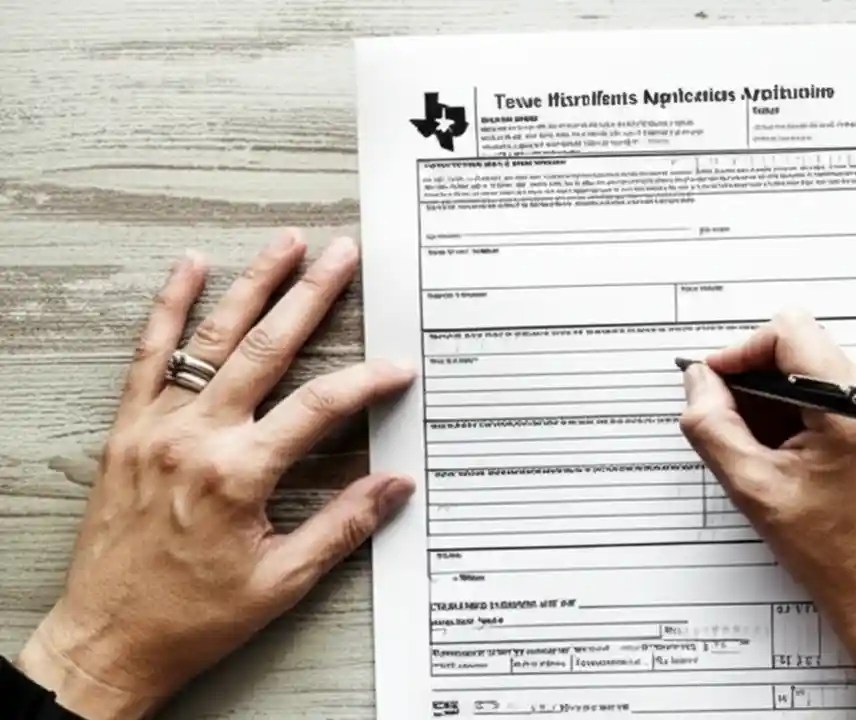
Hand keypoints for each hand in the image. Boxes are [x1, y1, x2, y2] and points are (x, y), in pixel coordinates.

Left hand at [16, 233, 415, 719]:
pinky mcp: (128, 431)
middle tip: (342, 256)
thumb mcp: (282, 581)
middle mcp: (195, 438)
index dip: (365, 380)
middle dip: (311, 296)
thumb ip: (342, 524)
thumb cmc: (191, 617)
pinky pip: (148, 355)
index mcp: (239, 474)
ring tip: (284, 245)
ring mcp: (156, 428)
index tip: (397, 368)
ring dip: (252, 286)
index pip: (318, 406)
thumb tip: (394, 486)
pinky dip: (169, 308)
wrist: (108, 639)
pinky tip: (190, 269)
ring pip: (211, 339)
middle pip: (266, 348)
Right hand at [679, 311, 855, 718]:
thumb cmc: (842, 557)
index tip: (715, 381)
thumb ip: (713, 427)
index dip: (740, 352)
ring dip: (777, 403)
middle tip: (736, 429)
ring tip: (769, 456)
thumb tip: (699, 384)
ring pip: (812, 372)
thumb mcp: (755, 491)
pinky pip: (832, 393)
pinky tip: (792, 461)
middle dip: (756, 384)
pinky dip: (800, 416)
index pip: (787, 331)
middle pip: (799, 349)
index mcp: (853, 403)